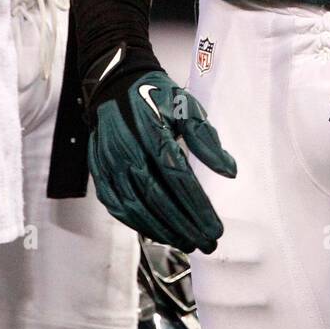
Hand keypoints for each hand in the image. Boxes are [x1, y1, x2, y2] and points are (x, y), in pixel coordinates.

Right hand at [87, 71, 235, 253]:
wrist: (115, 85)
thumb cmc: (155, 95)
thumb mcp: (186, 107)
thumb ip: (206, 140)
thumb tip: (229, 171)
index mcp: (152, 132)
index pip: (178, 178)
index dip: (198, 207)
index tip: (215, 227)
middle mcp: (128, 150)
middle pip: (159, 198)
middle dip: (185, 225)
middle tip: (207, 242)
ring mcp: (110, 163)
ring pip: (137, 207)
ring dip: (163, 230)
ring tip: (187, 243)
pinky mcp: (100, 172)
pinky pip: (117, 205)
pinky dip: (137, 223)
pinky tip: (156, 232)